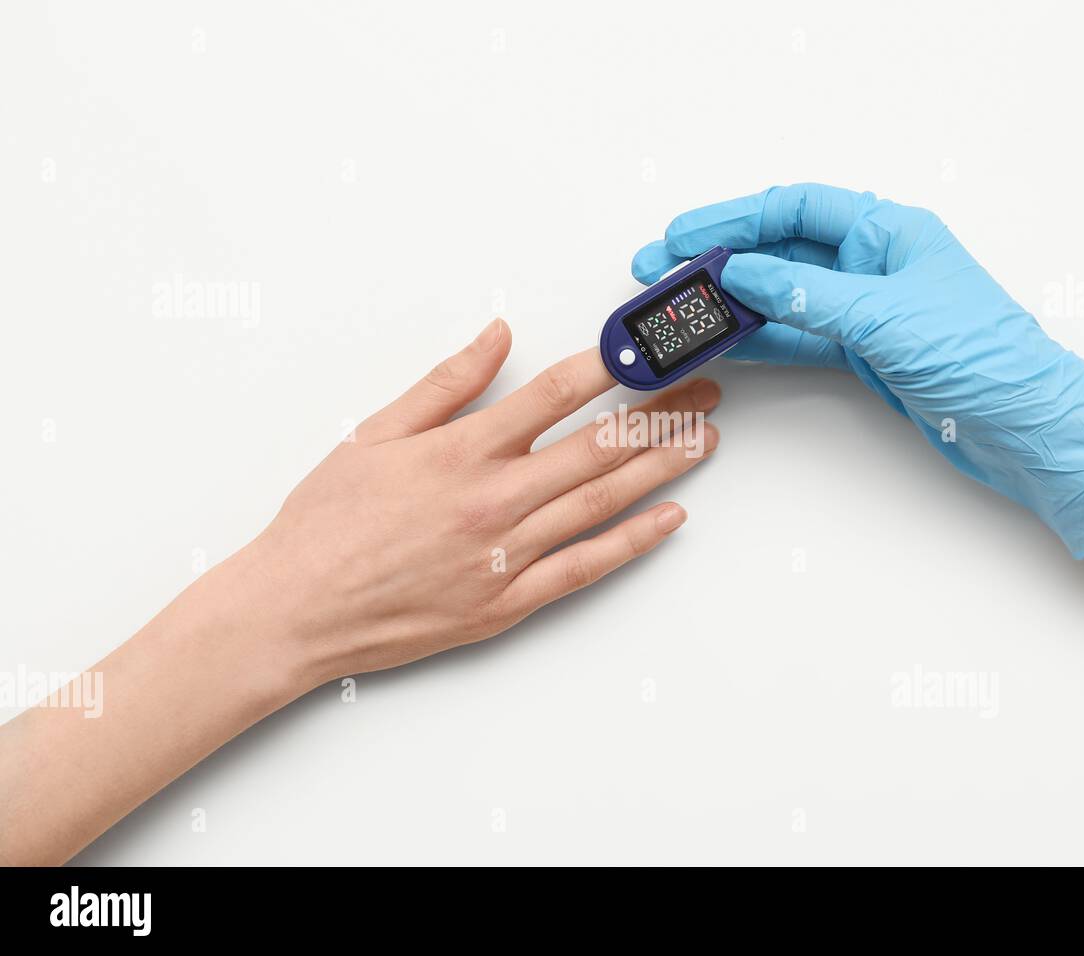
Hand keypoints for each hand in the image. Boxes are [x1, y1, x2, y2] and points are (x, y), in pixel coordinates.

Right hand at [253, 318, 719, 682]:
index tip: (651, 348)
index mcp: (461, 451)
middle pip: (598, 445)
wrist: (294, 609)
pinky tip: (668, 518)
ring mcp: (505, 555)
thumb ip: (445, 383)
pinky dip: (632, 541)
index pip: (557, 392)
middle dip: (660, 413)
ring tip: (702, 441)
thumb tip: (497, 335)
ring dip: (661, 467)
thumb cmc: (326, 523)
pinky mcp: (507, 602)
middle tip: (702, 392)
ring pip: (602, 501)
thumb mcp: (375, 433)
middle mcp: (493, 499)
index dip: (613, 365)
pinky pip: (585, 567)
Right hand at [632, 183, 1083, 557]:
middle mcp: (877, 264)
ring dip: (731, 300)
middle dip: (720, 256)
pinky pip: (800, 336)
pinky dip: (760, 337)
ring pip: (784, 295)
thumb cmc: (987, 361)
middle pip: (782, 247)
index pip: (796, 207)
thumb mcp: (885, 317)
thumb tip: (744, 272)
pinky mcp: (867, 353)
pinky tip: (723, 337)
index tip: (685, 233)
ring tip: (680, 306)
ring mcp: (869, 311)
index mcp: (891, 231)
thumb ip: (807, 294)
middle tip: (664, 267)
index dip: (735, 217)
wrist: (1031, 431)